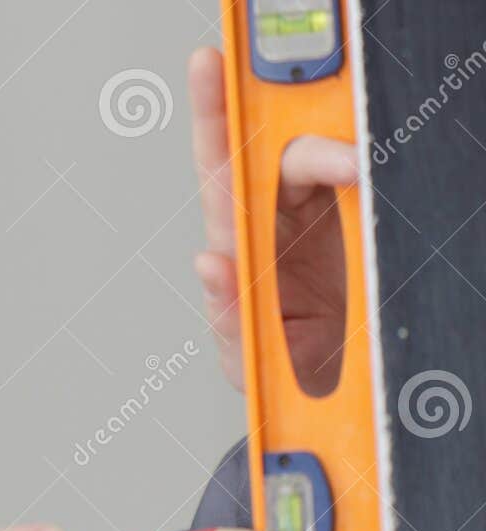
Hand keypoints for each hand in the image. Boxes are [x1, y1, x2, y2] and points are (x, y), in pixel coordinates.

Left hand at [189, 46, 357, 395]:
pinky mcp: (364, 234)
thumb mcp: (247, 356)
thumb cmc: (283, 371)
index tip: (209, 64)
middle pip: (281, 153)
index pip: (220, 166)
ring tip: (360, 163)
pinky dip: (379, 185)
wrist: (334, 409)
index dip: (214, 112)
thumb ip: (228, 315)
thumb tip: (209, 261)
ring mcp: (324, 222)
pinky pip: (373, 201)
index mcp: (242, 243)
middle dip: (300, 125)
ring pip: (328, 165)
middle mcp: (278, 222)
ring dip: (344, 152)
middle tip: (335, 148)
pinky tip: (378, 176)